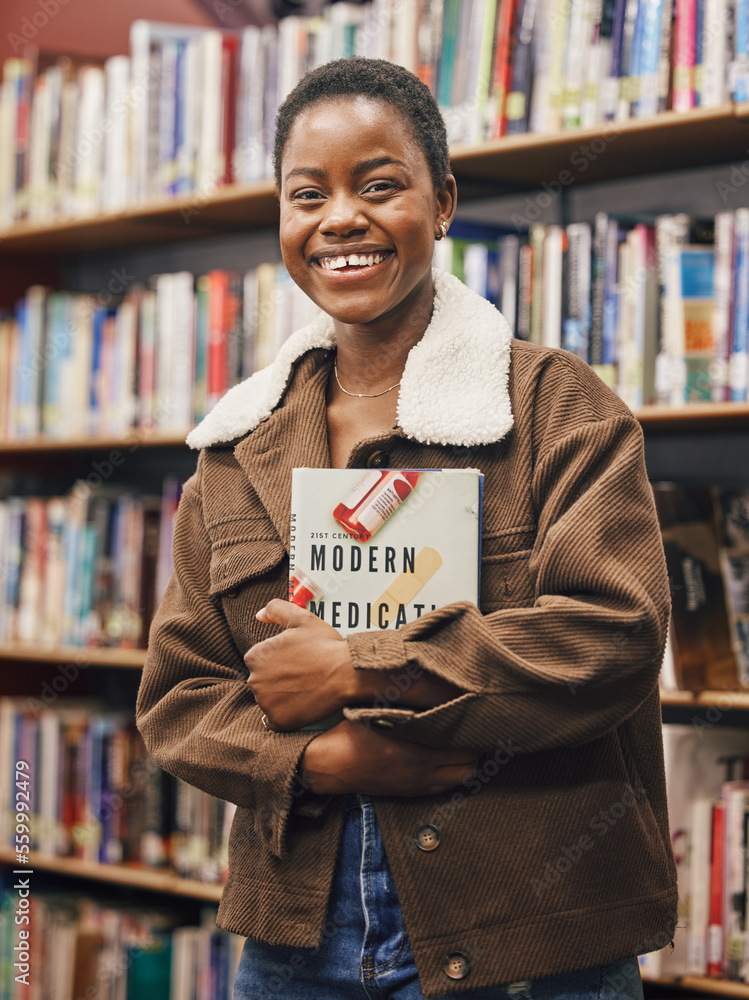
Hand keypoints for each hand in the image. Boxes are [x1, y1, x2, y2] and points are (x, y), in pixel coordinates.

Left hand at [245, 599, 355, 730]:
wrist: (347, 674)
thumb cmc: (325, 646)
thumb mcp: (302, 619)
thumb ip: (275, 610)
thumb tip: (259, 615)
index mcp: (255, 656)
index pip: (258, 660)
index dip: (276, 659)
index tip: (293, 660)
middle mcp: (255, 681)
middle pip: (261, 680)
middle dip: (277, 678)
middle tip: (301, 674)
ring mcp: (266, 703)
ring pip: (268, 700)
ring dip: (280, 696)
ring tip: (303, 688)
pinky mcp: (279, 721)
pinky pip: (276, 719)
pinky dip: (286, 714)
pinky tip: (301, 704)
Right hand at [301, 719, 479, 796]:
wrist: (331, 765)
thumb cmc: (353, 733)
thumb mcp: (381, 710)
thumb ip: (409, 705)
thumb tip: (431, 690)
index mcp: (420, 753)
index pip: (465, 749)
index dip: (473, 735)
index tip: (474, 720)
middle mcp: (423, 774)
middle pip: (468, 769)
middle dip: (474, 751)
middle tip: (472, 732)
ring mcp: (416, 786)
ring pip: (457, 781)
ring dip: (463, 765)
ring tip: (460, 745)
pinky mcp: (407, 793)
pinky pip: (441, 788)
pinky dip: (449, 775)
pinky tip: (443, 760)